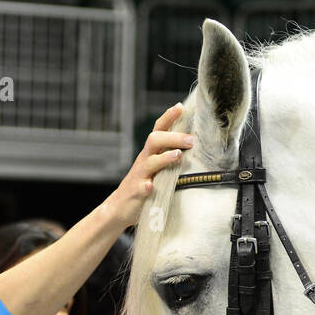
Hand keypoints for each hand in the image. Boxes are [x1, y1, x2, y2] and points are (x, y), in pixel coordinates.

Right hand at [103, 103, 193, 228]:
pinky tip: (151, 186)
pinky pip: (141, 188)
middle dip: (173, 138)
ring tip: (177, 156)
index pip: (159, 129)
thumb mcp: (156, 167)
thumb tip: (195, 144)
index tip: (181, 107)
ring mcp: (140, 176)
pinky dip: (146, 187)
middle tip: (191, 140)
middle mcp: (144, 160)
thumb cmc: (144, 184)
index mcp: (151, 153)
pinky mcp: (136, 193)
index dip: (168, 117)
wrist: (119, 207)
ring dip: (164, 158)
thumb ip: (170, 155)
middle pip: (155, 141)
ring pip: (150, 163)